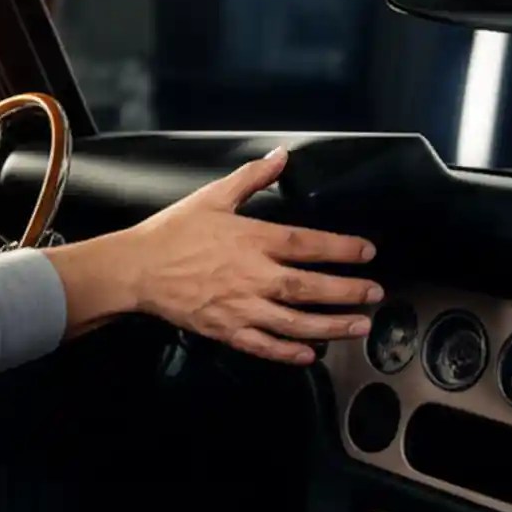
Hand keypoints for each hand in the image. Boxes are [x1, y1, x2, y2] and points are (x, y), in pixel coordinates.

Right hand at [45, 147, 382, 364]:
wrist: (136, 269)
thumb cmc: (172, 232)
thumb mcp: (213, 196)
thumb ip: (252, 178)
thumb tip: (281, 156)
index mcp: (251, 239)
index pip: (307, 243)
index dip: (342, 248)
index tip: (367, 252)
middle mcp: (251, 275)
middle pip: (309, 287)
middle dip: (347, 292)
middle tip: (375, 294)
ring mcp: (239, 307)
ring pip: (294, 321)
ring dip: (331, 326)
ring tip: (358, 327)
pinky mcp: (225, 330)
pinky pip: (263, 346)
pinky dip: (288, 352)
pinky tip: (309, 355)